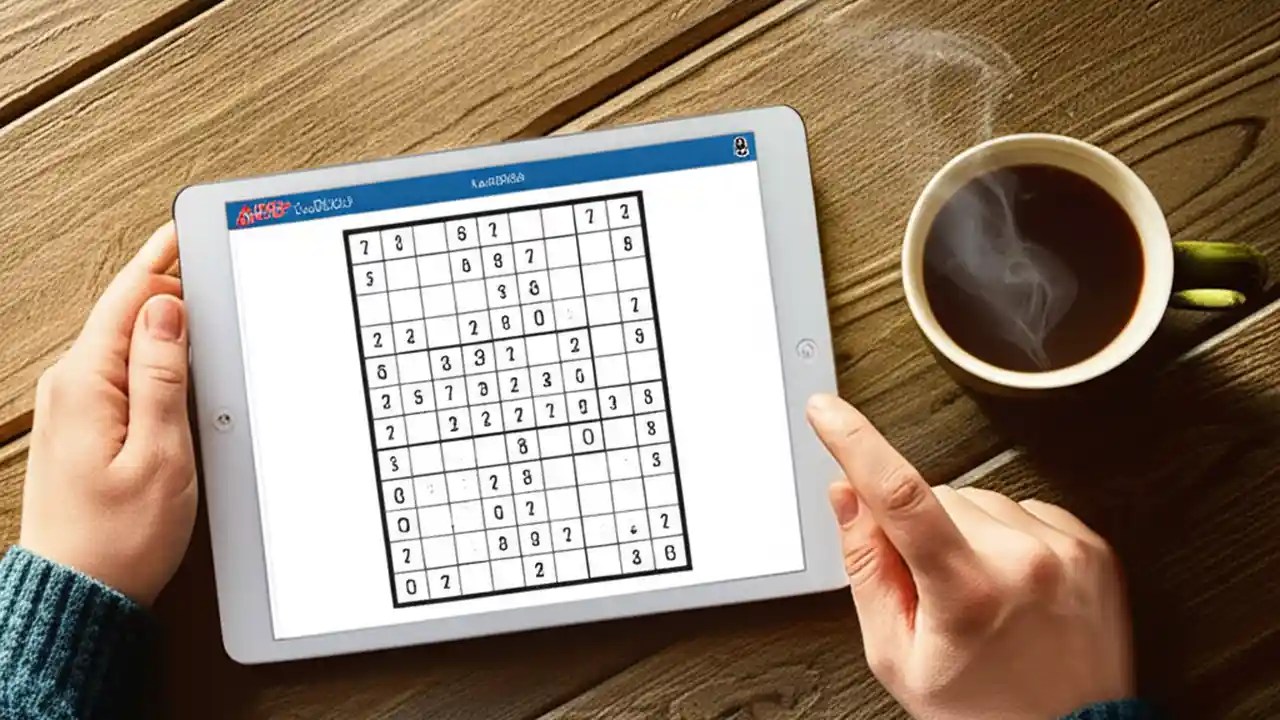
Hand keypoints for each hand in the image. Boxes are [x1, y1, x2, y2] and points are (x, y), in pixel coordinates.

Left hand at [20, 222, 196, 604]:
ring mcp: (72, 407)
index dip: (160, 260)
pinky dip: (150, 352)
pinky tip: (174, 354)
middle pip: (123, 313)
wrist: (80, 594)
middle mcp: (69, 387)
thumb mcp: (160, 453)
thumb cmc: (121, 538)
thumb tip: (166, 309)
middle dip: (163, 282)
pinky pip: (118, 370)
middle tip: (204, 254)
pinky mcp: (81, 428)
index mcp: (86, 384)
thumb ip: (162, 375)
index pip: (127, 299)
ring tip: (197, 295)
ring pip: (122, 341)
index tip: (183, 229)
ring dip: (159, 318)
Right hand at [806, 394, 1132, 719]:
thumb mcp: (896, 656)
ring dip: (965, 532)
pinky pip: (1022, 509)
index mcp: (967, 592)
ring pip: (978, 500)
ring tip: (981, 595)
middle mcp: (1023, 562)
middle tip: (933, 591)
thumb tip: (848, 498)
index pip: (899, 495)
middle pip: (935, 497)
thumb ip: (866, 570)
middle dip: (918, 530)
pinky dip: (1006, 537)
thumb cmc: (981, 709)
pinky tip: (1010, 584)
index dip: (855, 444)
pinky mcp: (1091, 545)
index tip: (827, 412)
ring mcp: (1065, 550)